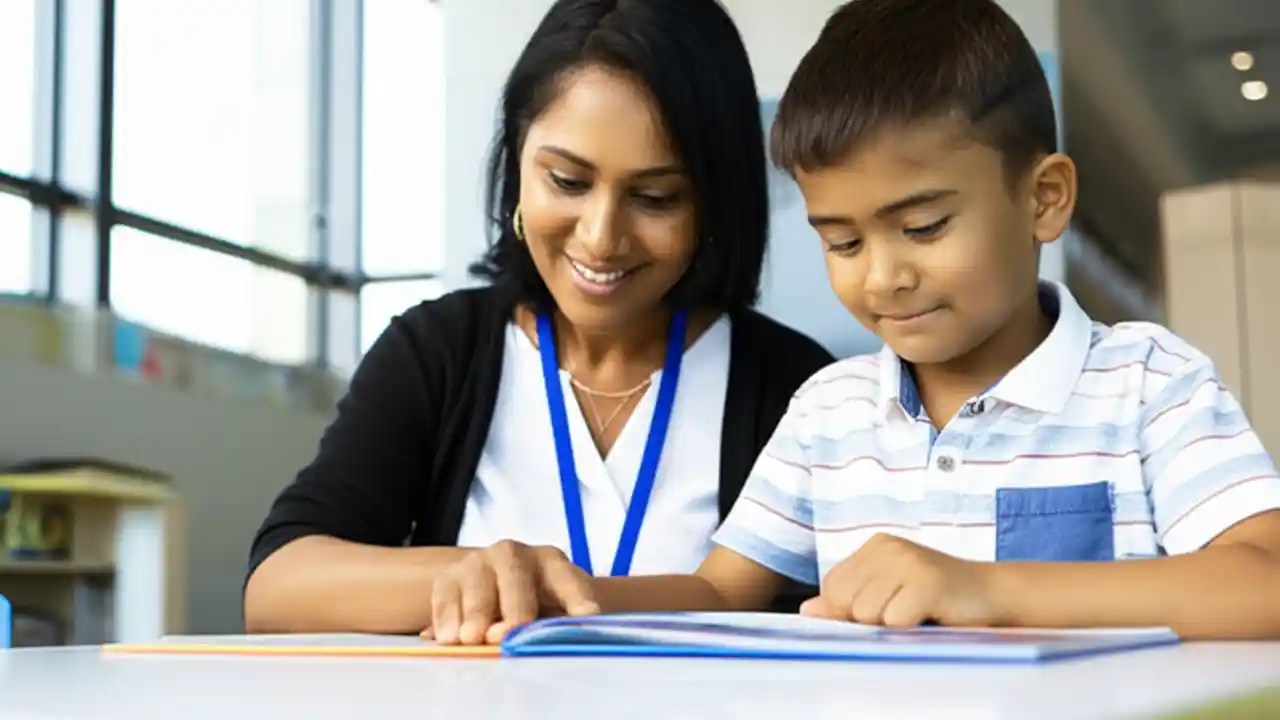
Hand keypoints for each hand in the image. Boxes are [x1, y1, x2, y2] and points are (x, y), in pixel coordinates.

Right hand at [427, 540, 599, 644]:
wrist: (497, 596)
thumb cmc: (536, 609)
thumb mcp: (555, 615)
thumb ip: (561, 626)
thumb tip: (577, 638)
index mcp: (552, 563)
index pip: (569, 580)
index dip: (579, 599)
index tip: (588, 618)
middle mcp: (513, 554)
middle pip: (516, 575)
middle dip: (514, 607)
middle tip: (509, 634)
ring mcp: (478, 563)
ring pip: (476, 583)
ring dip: (475, 613)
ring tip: (471, 639)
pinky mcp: (449, 578)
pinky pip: (445, 596)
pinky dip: (446, 618)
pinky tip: (448, 639)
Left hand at [800, 533, 1007, 627]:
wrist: (994, 594)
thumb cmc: (938, 600)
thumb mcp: (887, 597)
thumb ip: (846, 602)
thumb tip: (807, 611)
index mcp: (874, 547)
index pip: (831, 590)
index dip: (852, 611)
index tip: (888, 606)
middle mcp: (888, 547)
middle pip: (844, 604)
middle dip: (870, 620)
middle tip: (906, 610)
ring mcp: (908, 561)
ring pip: (866, 614)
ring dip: (893, 625)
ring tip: (919, 611)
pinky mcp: (927, 581)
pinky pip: (894, 621)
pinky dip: (911, 629)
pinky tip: (932, 614)